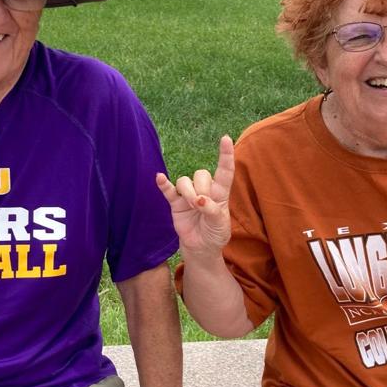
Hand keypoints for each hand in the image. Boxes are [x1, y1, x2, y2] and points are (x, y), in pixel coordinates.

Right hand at [157, 134, 234, 257]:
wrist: (201, 248)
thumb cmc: (215, 234)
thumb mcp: (220, 225)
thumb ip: (212, 211)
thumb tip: (199, 200)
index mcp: (220, 193)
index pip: (224, 171)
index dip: (226, 155)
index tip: (226, 139)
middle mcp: (204, 190)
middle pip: (201, 174)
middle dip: (202, 189)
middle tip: (202, 206)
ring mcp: (188, 195)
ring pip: (185, 180)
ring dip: (188, 192)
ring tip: (192, 206)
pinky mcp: (175, 203)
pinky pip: (168, 190)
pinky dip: (163, 184)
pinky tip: (159, 177)